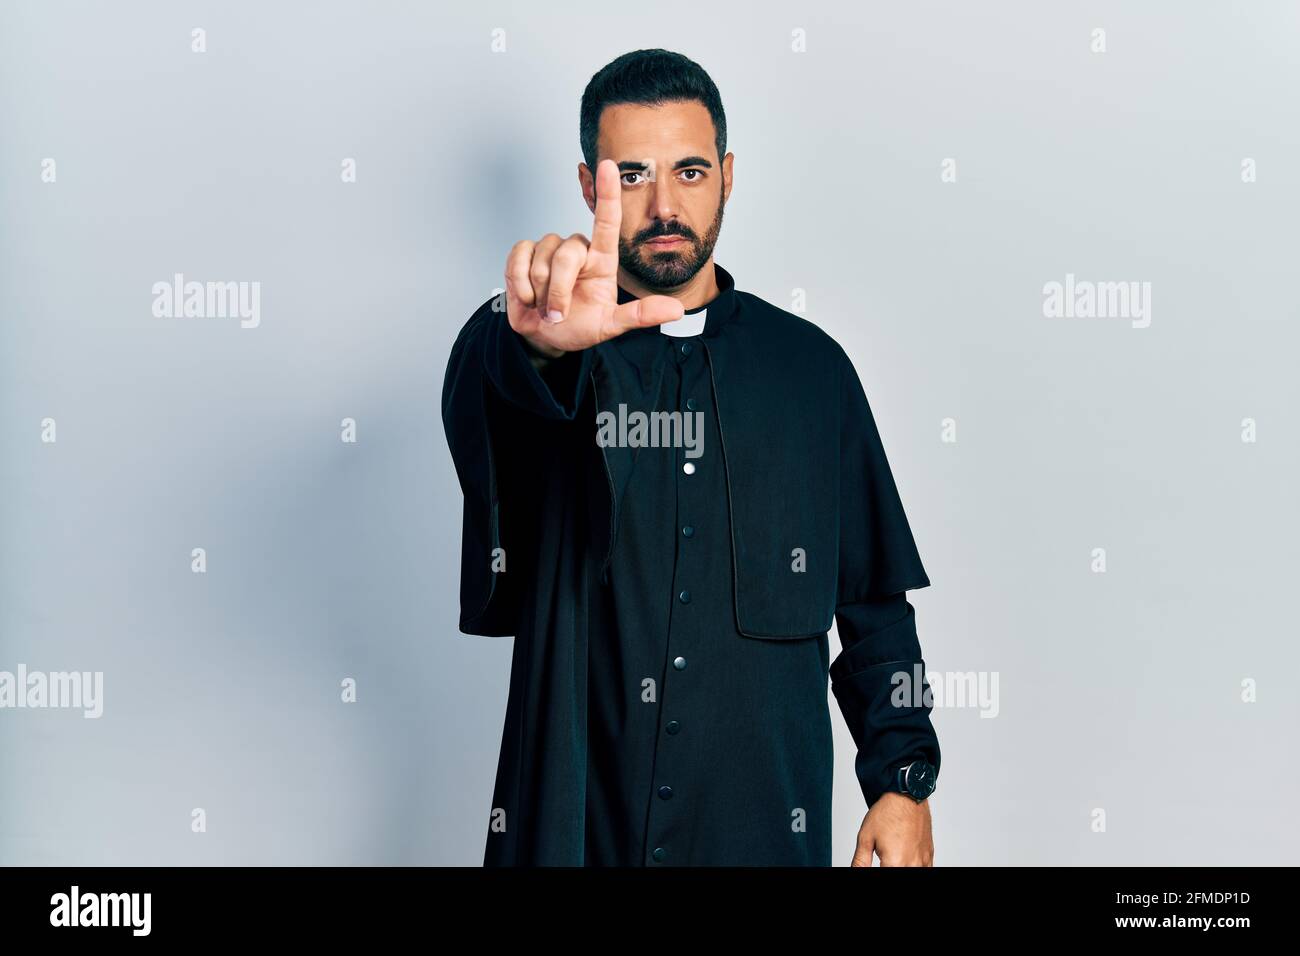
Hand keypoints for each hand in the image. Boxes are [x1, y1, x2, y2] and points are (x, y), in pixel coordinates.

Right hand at [503, 158, 683, 358]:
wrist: (545, 336)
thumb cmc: (580, 326)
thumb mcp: (611, 325)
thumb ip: (641, 315)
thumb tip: (677, 309)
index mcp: (601, 260)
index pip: (606, 221)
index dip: (608, 193)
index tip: (609, 166)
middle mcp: (576, 249)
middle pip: (566, 254)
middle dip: (559, 289)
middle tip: (558, 313)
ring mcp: (548, 250)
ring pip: (542, 259)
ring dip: (541, 292)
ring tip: (545, 305)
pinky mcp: (523, 254)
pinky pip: (518, 259)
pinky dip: (520, 284)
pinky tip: (527, 297)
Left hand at [851, 792, 933, 866]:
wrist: (907, 796)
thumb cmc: (888, 812)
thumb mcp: (865, 837)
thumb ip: (860, 861)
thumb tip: (855, 871)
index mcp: (894, 863)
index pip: (883, 876)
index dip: (877, 868)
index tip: (877, 862)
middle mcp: (912, 865)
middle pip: (898, 874)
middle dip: (887, 866)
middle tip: (882, 858)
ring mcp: (923, 861)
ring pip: (912, 872)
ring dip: (901, 866)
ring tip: (893, 855)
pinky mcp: (929, 855)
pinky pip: (925, 869)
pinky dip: (914, 866)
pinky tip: (905, 859)